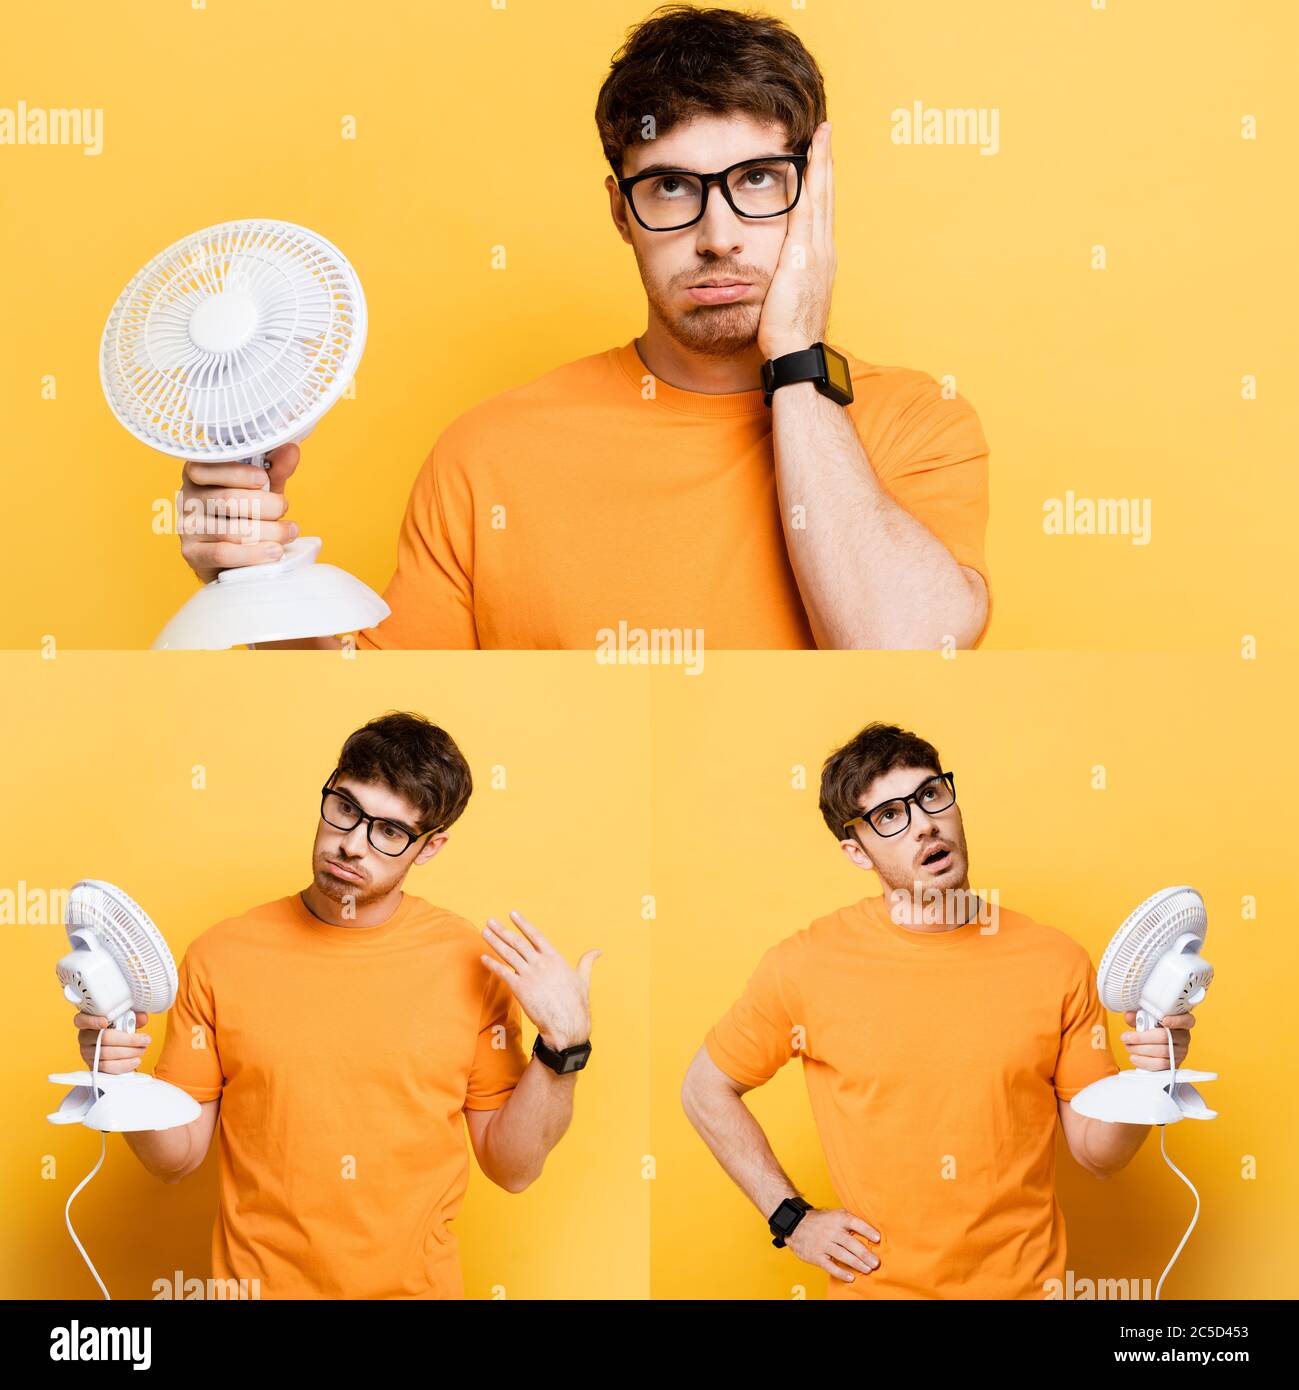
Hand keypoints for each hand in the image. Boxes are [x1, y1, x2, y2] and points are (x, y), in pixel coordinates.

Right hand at [73, 1009, 151, 1074]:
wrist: (115, 1047)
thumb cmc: (118, 1029)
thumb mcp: (124, 1019)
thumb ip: (133, 1016)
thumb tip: (142, 1018)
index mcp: (88, 1022)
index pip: (81, 1020)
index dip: (92, 1021)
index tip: (106, 1021)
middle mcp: (84, 1038)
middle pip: (104, 1038)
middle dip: (128, 1040)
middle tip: (144, 1040)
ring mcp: (87, 1053)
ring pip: (107, 1054)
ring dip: (129, 1053)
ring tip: (142, 1049)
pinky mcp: (93, 1067)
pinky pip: (107, 1068)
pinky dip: (124, 1065)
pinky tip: (135, 1060)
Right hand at [178, 442, 300, 582]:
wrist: (231, 553)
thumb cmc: (245, 513)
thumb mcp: (262, 488)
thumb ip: (275, 470)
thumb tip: (291, 450)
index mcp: (198, 474)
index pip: (208, 468)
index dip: (239, 473)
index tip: (264, 479)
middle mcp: (188, 498)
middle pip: (227, 501)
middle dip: (265, 505)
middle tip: (284, 507)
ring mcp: (187, 527)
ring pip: (229, 530)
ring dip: (268, 532)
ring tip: (290, 532)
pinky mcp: (192, 554)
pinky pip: (223, 553)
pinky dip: (253, 553)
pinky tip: (275, 551)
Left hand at [481, 910, 599, 1050]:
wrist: (567, 1023)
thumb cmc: (576, 1003)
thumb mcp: (583, 978)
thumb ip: (587, 961)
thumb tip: (598, 951)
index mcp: (554, 958)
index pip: (536, 935)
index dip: (523, 924)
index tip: (512, 914)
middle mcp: (540, 963)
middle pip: (517, 942)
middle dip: (502, 930)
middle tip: (490, 921)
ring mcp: (529, 975)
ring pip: (508, 954)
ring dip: (495, 942)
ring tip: (485, 932)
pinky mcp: (520, 988)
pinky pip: (503, 973)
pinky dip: (492, 964)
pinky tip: (483, 958)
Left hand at [757, 121, 836, 360]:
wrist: (795, 353)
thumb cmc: (787, 336)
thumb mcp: (785, 299)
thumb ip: (782, 279)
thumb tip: (772, 271)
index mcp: (818, 260)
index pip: (820, 213)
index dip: (820, 184)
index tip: (820, 158)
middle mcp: (823, 251)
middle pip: (826, 197)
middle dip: (826, 163)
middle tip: (827, 132)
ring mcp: (817, 252)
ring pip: (820, 197)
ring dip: (821, 164)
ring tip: (822, 135)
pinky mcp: (803, 255)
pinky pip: (807, 209)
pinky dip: (810, 183)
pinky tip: (807, 160)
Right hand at [785, 1206, 880, 1283]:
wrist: (796, 1224)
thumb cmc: (820, 1221)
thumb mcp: (834, 1214)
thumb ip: (850, 1221)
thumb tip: (871, 1231)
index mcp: (838, 1218)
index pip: (854, 1223)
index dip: (867, 1230)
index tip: (877, 1239)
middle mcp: (831, 1230)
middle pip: (850, 1243)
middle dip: (864, 1254)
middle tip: (876, 1262)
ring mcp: (823, 1244)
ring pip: (842, 1255)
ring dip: (857, 1263)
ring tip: (868, 1269)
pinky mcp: (816, 1256)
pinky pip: (830, 1266)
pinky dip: (841, 1273)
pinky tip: (851, 1277)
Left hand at [1120, 1010, 1194, 1068]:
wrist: (1154, 1046)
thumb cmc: (1152, 1029)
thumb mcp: (1145, 1018)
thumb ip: (1138, 1016)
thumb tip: (1129, 1016)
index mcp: (1181, 1022)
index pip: (1186, 1020)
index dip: (1176, 1020)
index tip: (1164, 1020)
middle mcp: (1184, 1037)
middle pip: (1165, 1037)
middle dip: (1142, 1038)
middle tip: (1126, 1037)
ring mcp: (1181, 1052)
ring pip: (1162, 1052)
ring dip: (1141, 1050)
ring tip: (1128, 1047)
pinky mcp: (1174, 1064)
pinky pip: (1160, 1065)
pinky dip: (1145, 1062)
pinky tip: (1134, 1057)